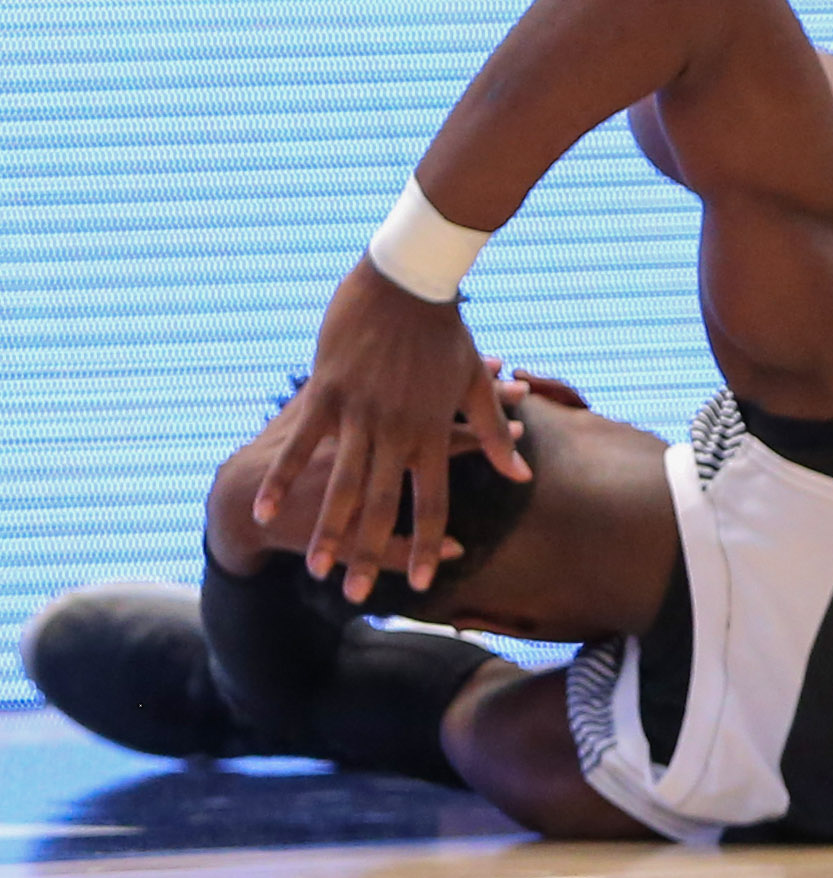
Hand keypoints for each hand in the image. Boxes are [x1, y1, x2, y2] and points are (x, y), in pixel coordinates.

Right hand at [260, 258, 527, 600]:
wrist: (402, 283)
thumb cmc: (442, 334)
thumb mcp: (471, 382)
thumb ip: (490, 433)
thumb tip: (522, 472)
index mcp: (430, 431)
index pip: (434, 501)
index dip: (428, 544)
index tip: (424, 582)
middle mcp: (394, 429)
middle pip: (384, 504)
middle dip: (373, 553)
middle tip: (361, 595)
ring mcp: (356, 413)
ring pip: (341, 484)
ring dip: (329, 531)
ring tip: (317, 569)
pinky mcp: (324, 393)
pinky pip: (299, 445)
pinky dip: (282, 480)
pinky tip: (264, 512)